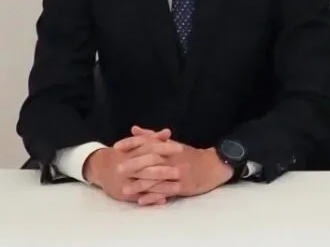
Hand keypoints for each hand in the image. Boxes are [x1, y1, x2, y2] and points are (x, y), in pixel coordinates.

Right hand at [83, 127, 174, 204]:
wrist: (100, 168)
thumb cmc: (123, 154)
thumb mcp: (136, 144)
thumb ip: (152, 138)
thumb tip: (167, 132)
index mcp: (130, 153)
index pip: (149, 149)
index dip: (165, 148)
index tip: (180, 148)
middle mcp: (126, 168)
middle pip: (147, 168)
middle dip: (164, 170)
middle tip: (181, 171)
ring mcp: (125, 182)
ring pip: (145, 185)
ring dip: (162, 187)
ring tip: (178, 187)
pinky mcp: (123, 195)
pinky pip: (139, 197)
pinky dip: (152, 199)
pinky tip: (164, 200)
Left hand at [94, 126, 233, 205]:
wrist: (213, 166)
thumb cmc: (190, 155)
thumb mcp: (171, 144)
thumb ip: (151, 137)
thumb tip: (134, 129)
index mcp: (169, 147)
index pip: (148, 142)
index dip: (132, 143)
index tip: (117, 147)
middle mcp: (173, 159)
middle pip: (152, 160)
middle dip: (134, 165)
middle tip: (118, 169)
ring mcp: (178, 173)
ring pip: (157, 178)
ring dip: (140, 184)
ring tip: (125, 189)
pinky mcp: (183, 186)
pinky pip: (166, 192)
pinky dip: (153, 196)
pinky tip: (142, 200)